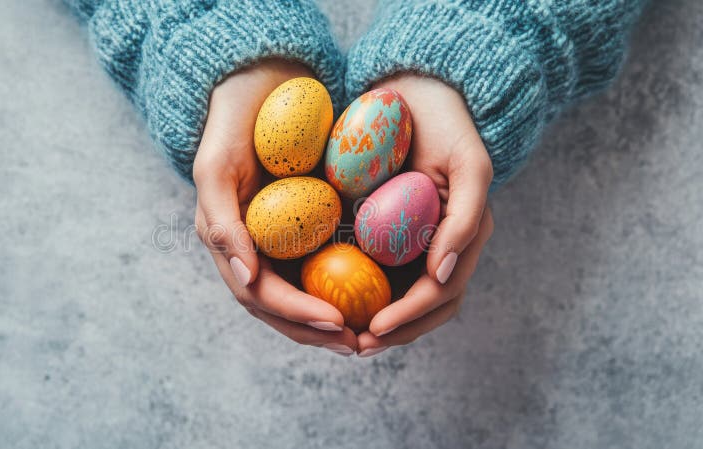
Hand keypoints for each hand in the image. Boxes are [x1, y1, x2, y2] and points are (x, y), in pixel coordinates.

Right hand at [192, 59, 357, 355]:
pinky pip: (319, 265)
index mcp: (227, 243)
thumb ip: (222, 224)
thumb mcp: (216, 169)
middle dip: (316, 330)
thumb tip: (247, 278)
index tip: (337, 322)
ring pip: (300, 294)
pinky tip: (370, 295)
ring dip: (329, 320)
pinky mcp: (298, 228)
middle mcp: (249, 250)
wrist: (257, 87)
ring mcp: (273, 242)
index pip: (260, 295)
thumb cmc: (233, 126)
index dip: (296, 314)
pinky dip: (339, 287)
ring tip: (367, 334)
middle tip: (358, 344)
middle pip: (281, 308)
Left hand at [356, 75, 494, 356]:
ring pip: (401, 296)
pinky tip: (332, 300)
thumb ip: (464, 221)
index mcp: (465, 238)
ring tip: (343, 336)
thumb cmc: (449, 126)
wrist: (419, 91)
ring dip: (377, 322)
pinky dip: (360, 291)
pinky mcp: (391, 228)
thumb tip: (443, 274)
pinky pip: (377, 269)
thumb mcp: (469, 166)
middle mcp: (442, 246)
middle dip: (392, 332)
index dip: (409, 317)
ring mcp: (418, 240)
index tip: (372, 329)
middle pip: (424, 307)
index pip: (440, 294)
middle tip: (354, 347)